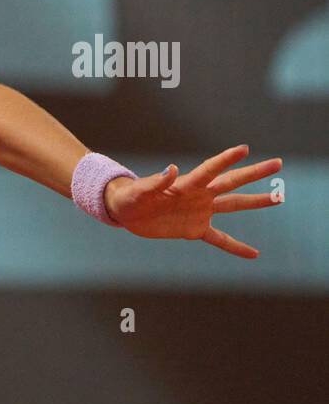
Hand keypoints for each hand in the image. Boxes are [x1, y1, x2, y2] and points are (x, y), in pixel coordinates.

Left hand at [104, 145, 281, 257]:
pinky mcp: (194, 230)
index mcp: (186, 184)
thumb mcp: (139, 191)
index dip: (226, 160)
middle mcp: (198, 195)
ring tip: (278, 198)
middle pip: (231, 182)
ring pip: (233, 205)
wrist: (125, 211)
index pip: (210, 169)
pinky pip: (219, 239)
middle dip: (253, 173)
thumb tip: (172, 169)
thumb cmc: (129, 197)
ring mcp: (200, 212)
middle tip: (278, 163)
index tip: (244, 149)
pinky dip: (236, 246)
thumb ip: (155, 182)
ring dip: (255, 202)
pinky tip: (254, 254)